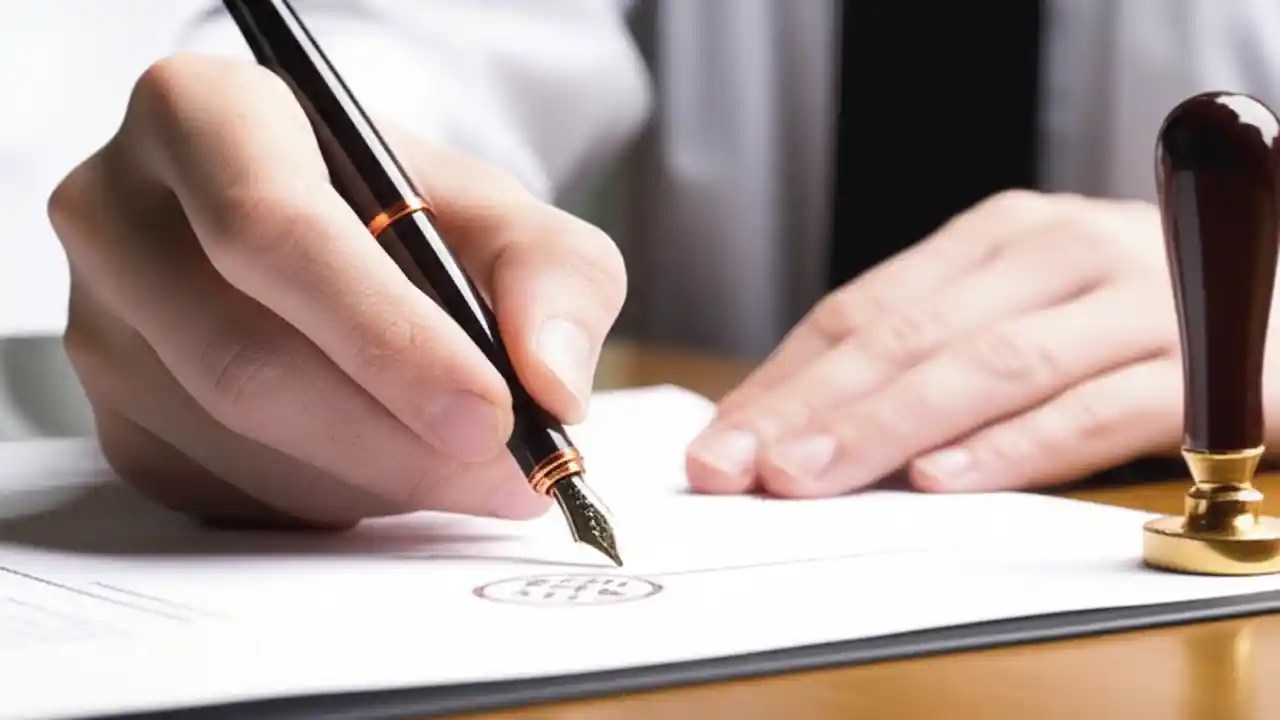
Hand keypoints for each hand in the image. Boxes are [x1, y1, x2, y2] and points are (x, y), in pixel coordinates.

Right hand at [48, 55, 624, 527]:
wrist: (332, 242)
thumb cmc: (405, 214)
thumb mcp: (500, 212)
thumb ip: (553, 274)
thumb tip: (551, 382)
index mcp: (204, 115)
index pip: (273, 231)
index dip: (387, 337)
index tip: (489, 411)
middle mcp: (121, 216)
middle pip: (246, 362)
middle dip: (399, 441)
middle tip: (506, 471)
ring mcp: (102, 328)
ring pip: (241, 448)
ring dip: (379, 480)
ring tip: (459, 458)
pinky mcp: (118, 422)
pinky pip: (228, 497)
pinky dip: (335, 503)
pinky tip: (387, 462)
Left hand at [686, 190, 1198, 495]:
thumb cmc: (1126, 315)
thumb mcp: (1020, 309)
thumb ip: (927, 353)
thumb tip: (798, 423)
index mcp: (999, 238)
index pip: (863, 311)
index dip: (781, 380)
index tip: (717, 445)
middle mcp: (1057, 254)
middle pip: (908, 336)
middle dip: (809, 408)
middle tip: (737, 467)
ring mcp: (1131, 302)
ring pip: (988, 367)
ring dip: (887, 427)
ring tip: (810, 475)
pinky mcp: (1204, 367)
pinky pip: (1094, 409)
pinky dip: (1014, 447)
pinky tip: (942, 480)